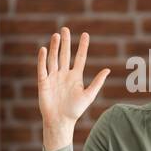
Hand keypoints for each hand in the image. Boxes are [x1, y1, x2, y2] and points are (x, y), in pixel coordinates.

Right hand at [36, 27, 110, 150]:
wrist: (60, 121)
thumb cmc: (75, 111)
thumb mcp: (89, 95)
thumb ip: (97, 82)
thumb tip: (108, 69)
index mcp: (75, 76)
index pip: (79, 58)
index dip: (82, 46)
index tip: (85, 34)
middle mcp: (64, 74)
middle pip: (64, 54)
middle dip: (65, 42)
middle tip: (65, 29)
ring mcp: (53, 77)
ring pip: (53, 58)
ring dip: (54, 47)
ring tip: (56, 35)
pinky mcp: (43, 82)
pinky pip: (42, 68)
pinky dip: (42, 59)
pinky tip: (44, 49)